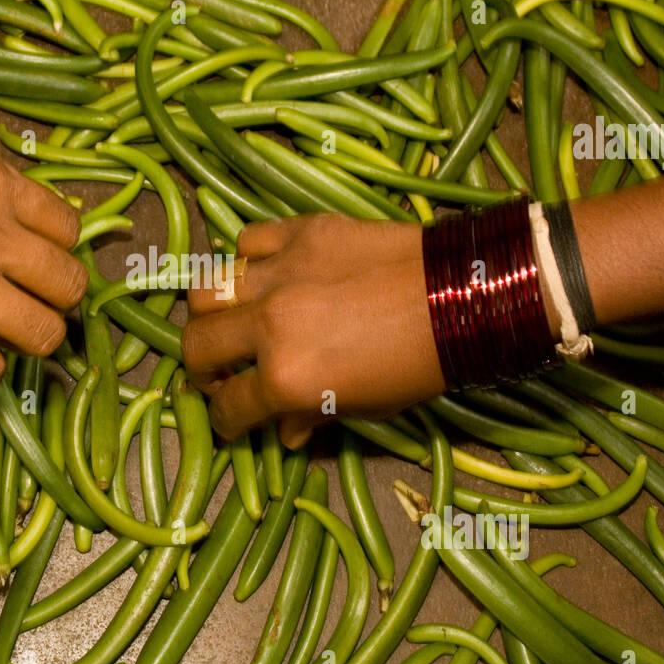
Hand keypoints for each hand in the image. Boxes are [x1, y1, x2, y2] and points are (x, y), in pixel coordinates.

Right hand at [182, 213, 445, 446]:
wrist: (466, 294)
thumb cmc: (421, 365)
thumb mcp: (366, 406)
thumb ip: (312, 415)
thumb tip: (284, 431)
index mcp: (287, 378)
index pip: (230, 408)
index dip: (227, 422)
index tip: (233, 420)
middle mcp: (269, 324)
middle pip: (196, 346)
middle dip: (200, 369)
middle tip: (219, 373)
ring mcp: (280, 272)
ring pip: (207, 289)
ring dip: (211, 314)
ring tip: (230, 322)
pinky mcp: (300, 232)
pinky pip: (249, 241)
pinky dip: (248, 261)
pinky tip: (267, 274)